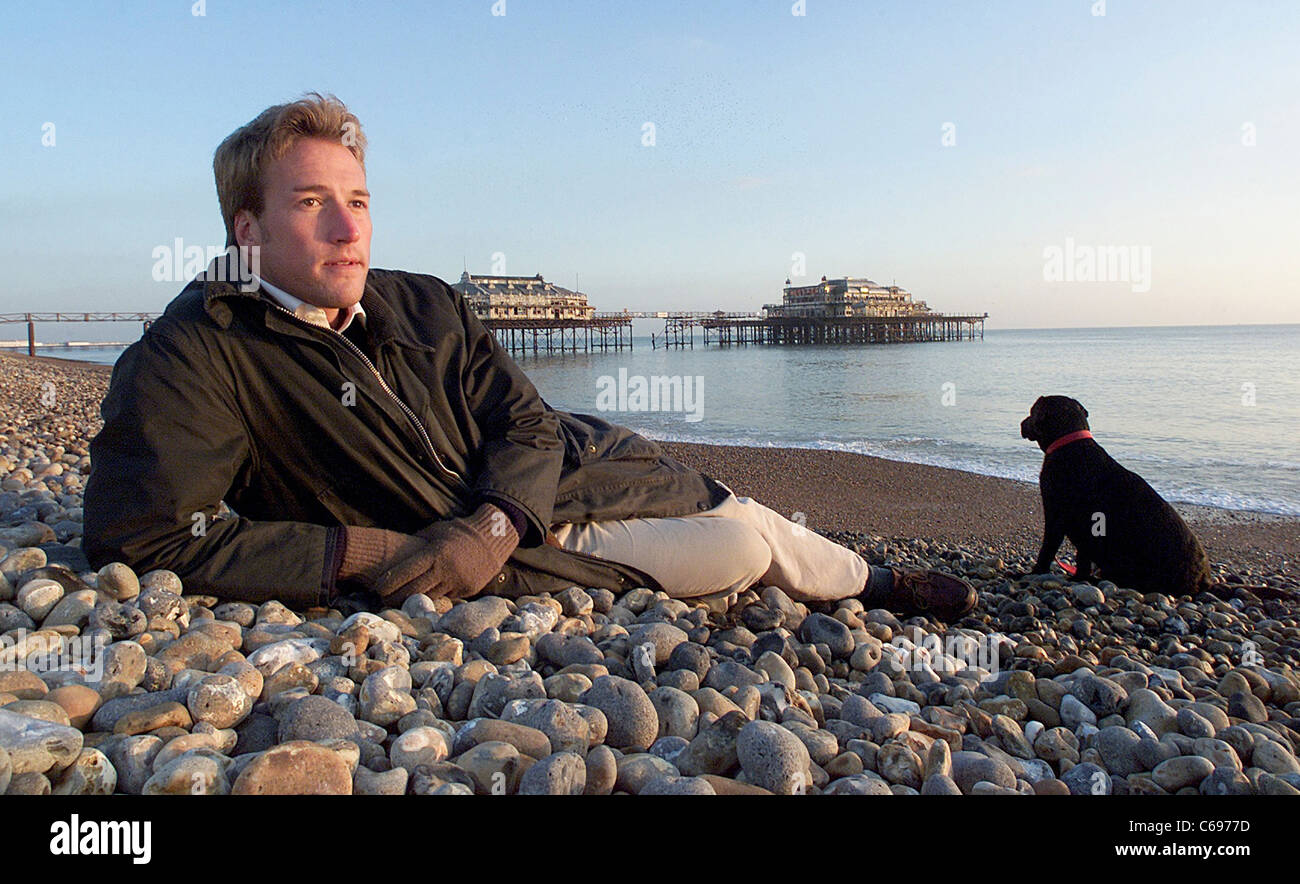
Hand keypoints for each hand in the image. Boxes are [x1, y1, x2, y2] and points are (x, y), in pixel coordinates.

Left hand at [336, 504, 518, 604]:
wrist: (493, 538)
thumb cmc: (459, 531)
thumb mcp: (436, 531)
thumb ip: (417, 543)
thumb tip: (396, 552)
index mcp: (436, 553)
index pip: (407, 571)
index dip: (389, 581)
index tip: (377, 588)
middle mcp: (446, 569)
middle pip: (414, 590)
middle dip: (396, 597)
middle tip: (383, 600)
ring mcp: (457, 581)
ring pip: (428, 597)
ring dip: (412, 602)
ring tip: (398, 603)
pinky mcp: (466, 590)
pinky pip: (444, 598)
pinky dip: (432, 598)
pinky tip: (422, 600)